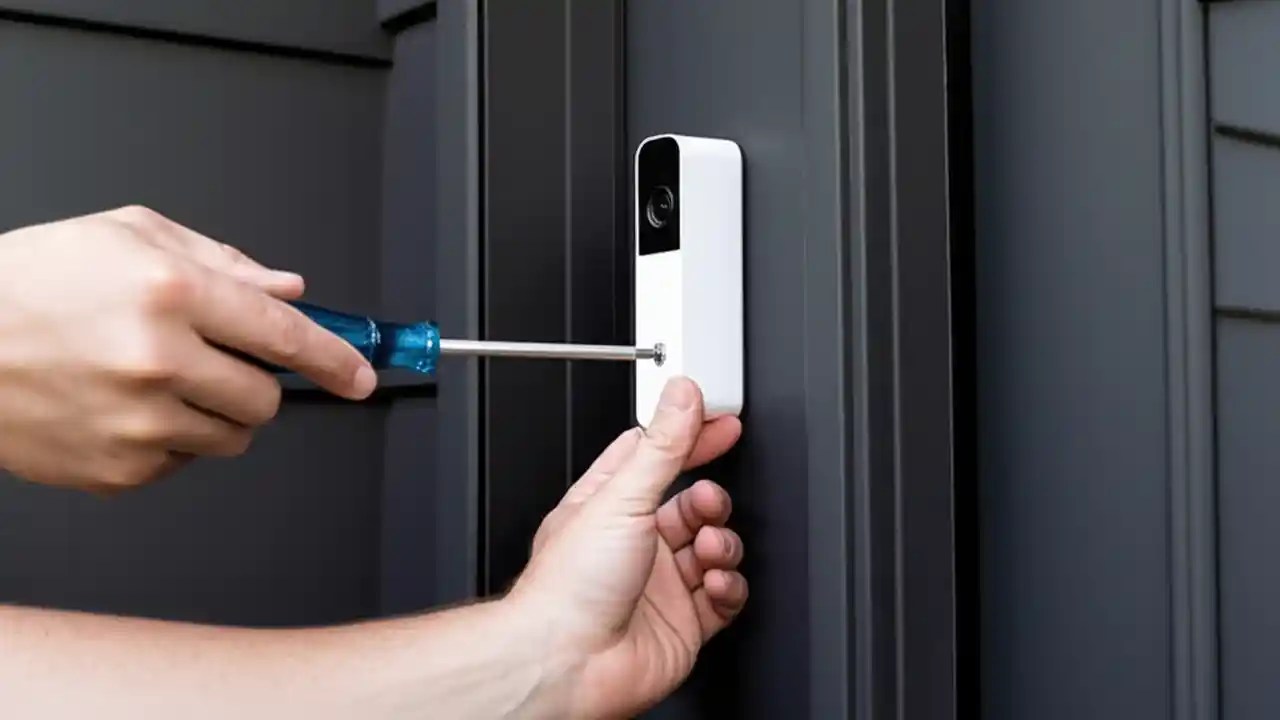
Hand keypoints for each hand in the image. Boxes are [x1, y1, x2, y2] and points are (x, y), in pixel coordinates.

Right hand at [0, 206, 375, 491]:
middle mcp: (160, 360)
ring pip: (232, 436)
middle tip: (213, 359)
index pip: (286, 336)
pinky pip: (182, 463)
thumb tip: (287, 290)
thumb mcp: (127, 235)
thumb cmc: (30, 282)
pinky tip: (122, 407)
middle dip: (255, 380)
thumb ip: (222, 260)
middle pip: (266, 397)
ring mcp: (138, 423)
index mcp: (171, 292)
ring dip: (215, 412)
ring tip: (157, 380)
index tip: (361, 376)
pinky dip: (169, 440)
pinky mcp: (117, 469)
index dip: (337, 359)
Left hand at [510, 377, 746, 718]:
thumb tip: (682, 394)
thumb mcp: (621, 496)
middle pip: (691, 503)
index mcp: (609, 506)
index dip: (691, 436)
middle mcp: (633, 543)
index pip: (656, 455)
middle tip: (708, 500)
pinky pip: (724, 595)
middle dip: (710, 498)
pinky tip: (714, 580)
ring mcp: (660, 584)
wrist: (568, 663)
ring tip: (707, 546)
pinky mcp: (682, 622)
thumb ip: (661, 444)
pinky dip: (729, 585)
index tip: (722, 422)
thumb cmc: (568, 588)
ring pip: (712, 547)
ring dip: (721, 542)